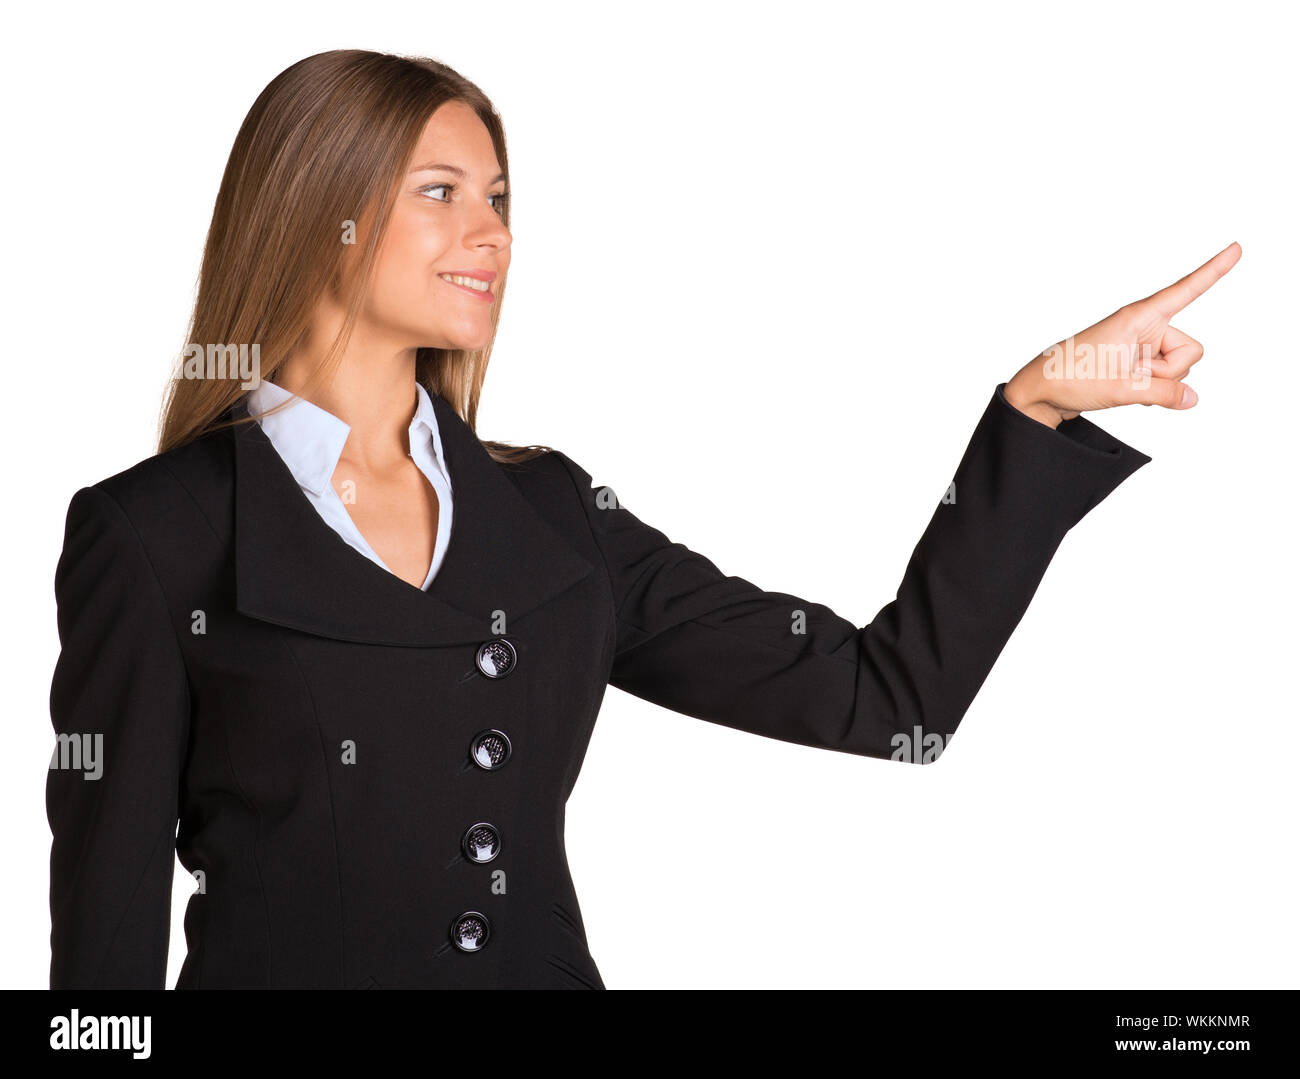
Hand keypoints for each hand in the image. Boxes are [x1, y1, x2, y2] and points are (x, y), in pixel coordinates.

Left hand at [1004, 242, 1241, 428]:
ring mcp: (1140, 348)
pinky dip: (1151, 390)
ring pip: (1178, 368)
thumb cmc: (1069, 378)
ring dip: (1157, 383)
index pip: (1185, 291)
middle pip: (1190, 351)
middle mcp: (1143, 327)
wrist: (1038, 393)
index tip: (1237, 247)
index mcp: (1139, 317)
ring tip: (1120, 382)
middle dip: (1170, 372)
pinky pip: (1163, 379)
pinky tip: (1124, 390)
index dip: (1213, 270)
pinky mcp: (1136, 364)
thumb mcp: (1121, 388)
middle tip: (1131, 376)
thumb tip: (1192, 398)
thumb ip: (1163, 394)